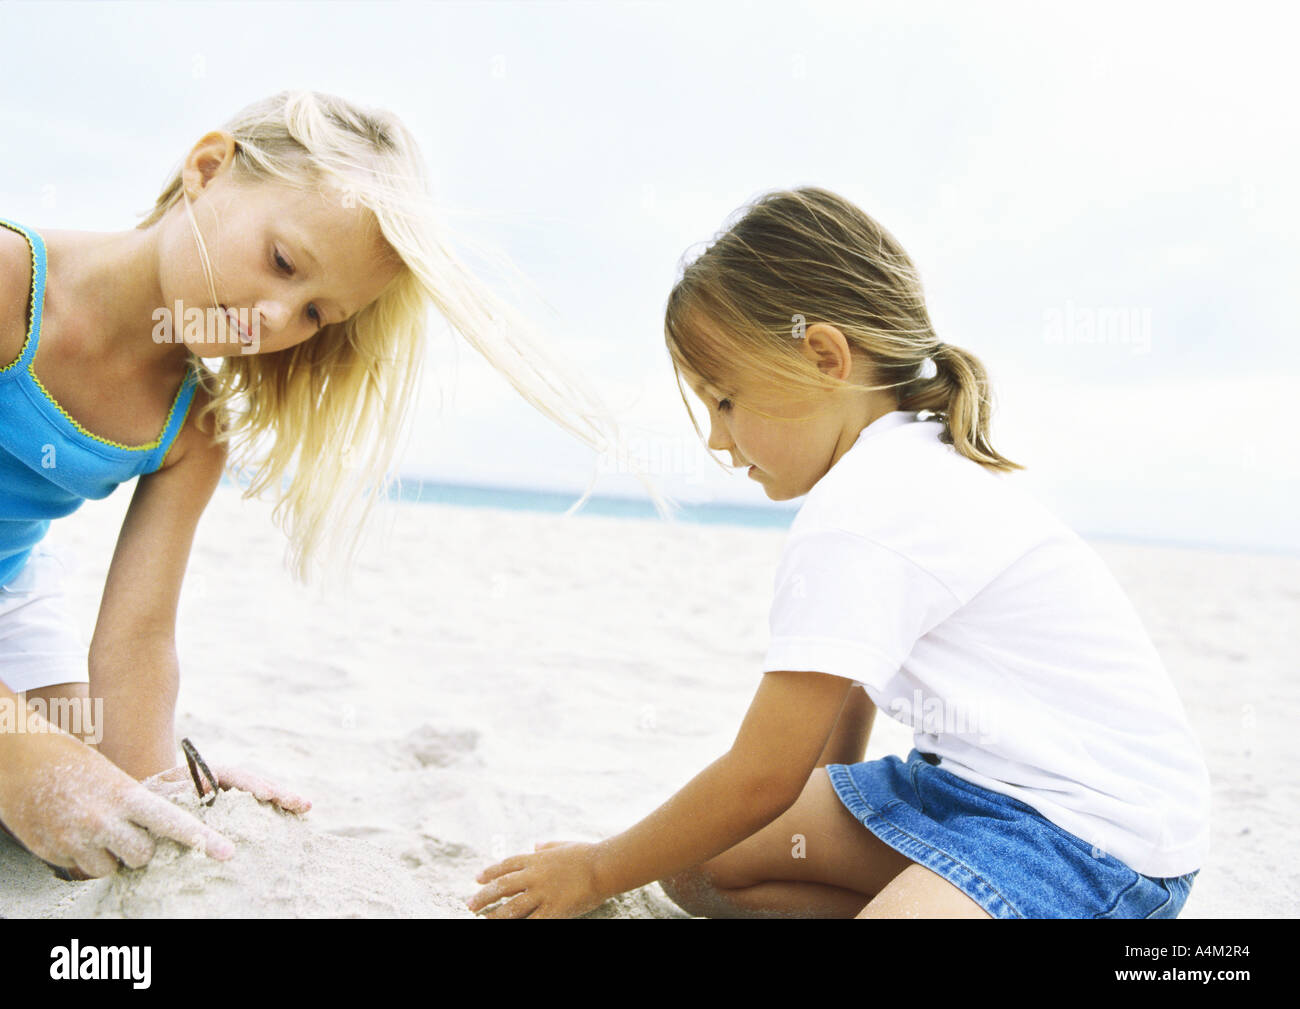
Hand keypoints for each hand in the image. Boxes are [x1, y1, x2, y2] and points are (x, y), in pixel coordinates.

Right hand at [0, 728, 235, 878]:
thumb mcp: (115, 779)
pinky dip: (81, 854)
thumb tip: (165, 828)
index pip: (172, 822)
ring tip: (94, 825)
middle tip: (129, 828)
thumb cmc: (76, 764)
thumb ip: (139, 806)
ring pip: (110, 868)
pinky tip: (70, 828)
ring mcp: (74, 840)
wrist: (20, 756)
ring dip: (109, 855)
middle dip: (141, 848)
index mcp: (125, 796)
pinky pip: (80, 867)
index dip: (201, 839)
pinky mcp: (52, 852)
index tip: (227, 852)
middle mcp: (103, 822)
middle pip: (143, 856)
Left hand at [143, 762, 311, 813]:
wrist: (126, 814)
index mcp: (194, 774)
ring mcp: (220, 793)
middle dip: (277, 790)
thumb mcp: (151, 799)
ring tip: (306, 806)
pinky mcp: (224, 809)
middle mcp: (212, 780)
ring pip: (255, 792)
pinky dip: (271, 811)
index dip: (249, 784)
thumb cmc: (136, 808)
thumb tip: (210, 786)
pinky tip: (293, 814)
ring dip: (280, 799)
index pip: (227, 775)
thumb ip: (177, 792)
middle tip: (301, 802)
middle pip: (250, 781)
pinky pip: (251, 809)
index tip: (266, 794)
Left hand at [467, 841, 607, 918]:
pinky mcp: (553, 910)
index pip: (506, 865)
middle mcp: (534, 876)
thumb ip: (547, 846)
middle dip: (484, 896)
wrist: (604, 866)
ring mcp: (542, 893)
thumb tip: (535, 844)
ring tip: (482, 920)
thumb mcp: (564, 845)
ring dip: (494, 915)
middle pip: (502, 886)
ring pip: (512, 907)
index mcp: (536, 859)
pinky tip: (511, 927)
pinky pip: (532, 921)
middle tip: (470, 904)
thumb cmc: (587, 854)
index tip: (477, 878)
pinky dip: (520, 925)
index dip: (490, 872)